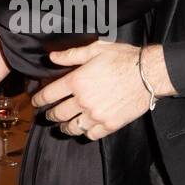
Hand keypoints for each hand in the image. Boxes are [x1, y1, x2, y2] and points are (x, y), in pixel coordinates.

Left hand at [31, 42, 166, 139]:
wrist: (148, 74)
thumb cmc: (123, 58)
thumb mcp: (95, 49)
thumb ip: (71, 55)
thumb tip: (52, 57)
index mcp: (77, 81)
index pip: (49, 94)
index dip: (39, 99)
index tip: (36, 102)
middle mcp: (83, 100)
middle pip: (58, 113)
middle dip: (50, 114)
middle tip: (49, 114)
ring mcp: (96, 115)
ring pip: (72, 127)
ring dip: (64, 127)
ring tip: (63, 125)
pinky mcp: (109, 124)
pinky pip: (91, 135)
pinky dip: (85, 133)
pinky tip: (84, 129)